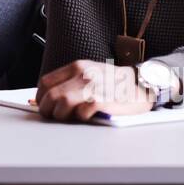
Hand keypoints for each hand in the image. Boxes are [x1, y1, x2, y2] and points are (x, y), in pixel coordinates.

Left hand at [34, 59, 153, 121]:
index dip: (41, 98)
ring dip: (62, 115)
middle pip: (51, 94)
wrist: (143, 85)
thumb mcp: (90, 74)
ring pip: (62, 103)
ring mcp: (93, 86)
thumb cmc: (116, 84)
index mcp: (77, 67)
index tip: (44, 106)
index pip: (46, 82)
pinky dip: (81, 117)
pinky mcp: (103, 100)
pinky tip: (87, 116)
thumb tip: (46, 100)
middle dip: (48, 110)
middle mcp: (83, 74)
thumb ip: (70, 83)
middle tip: (55, 117)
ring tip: (71, 117)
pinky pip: (82, 112)